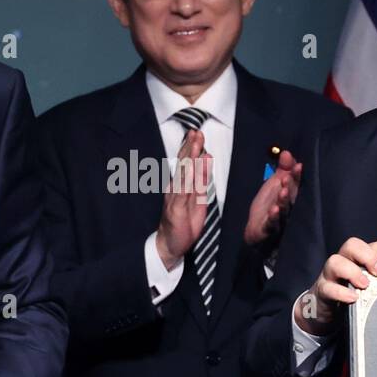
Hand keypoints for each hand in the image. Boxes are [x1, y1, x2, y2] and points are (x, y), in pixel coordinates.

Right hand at [157, 129, 212, 270]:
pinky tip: (190, 167)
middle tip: (196, 132)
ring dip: (189, 157)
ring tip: (194, 143)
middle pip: (183, 164)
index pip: (186, 163)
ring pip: (183, 174)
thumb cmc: (183, 222)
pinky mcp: (177, 208)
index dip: (190, 148)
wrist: (170, 244)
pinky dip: (187, 178)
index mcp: (180, 185)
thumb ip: (201, 179)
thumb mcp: (197, 198)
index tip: (195, 133)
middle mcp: (176, 188)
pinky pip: (182, 191)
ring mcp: (175, 197)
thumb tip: (206, 159)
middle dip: (190, 147)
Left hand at [244, 148, 301, 245]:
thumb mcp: (274, 184)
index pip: (296, 185)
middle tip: (287, 178)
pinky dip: (274, 218)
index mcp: (290, 196)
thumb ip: (282, 169)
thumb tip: (287, 152)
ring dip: (284, 201)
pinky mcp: (270, 230)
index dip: (297, 176)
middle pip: (292, 197)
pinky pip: (272, 224)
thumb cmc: (268, 205)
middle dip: (291, 188)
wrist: (256, 228)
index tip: (298, 166)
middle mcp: (288, 208)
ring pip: (285, 211)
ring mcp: (280, 220)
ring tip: (282, 192)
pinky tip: (274, 210)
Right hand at [293, 238, 376, 335]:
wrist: (326, 311)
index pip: (375, 247)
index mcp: (359, 259)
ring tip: (365, 285)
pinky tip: (352, 298)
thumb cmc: (353, 295)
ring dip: (352, 271)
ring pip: (335, 261)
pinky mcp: (322, 291)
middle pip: (352, 245)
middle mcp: (344, 261)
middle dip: (368, 256)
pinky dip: (340, 292)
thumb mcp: (370, 288)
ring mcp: (330, 275)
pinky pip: (327, 287)